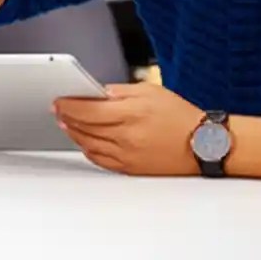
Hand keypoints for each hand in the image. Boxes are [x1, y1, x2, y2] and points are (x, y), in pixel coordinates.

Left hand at [54, 82, 204, 175]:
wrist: (202, 144)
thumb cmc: (180, 116)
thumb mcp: (150, 91)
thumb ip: (120, 91)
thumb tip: (98, 92)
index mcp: (130, 113)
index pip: (87, 110)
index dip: (68, 105)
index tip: (58, 101)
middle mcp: (126, 136)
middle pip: (84, 128)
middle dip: (67, 118)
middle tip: (58, 110)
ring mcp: (127, 155)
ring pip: (88, 145)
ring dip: (74, 134)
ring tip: (67, 124)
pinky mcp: (131, 169)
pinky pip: (100, 160)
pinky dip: (88, 150)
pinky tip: (84, 142)